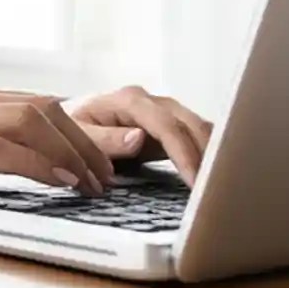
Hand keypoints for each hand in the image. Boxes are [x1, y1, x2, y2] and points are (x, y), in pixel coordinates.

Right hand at [0, 83, 116, 195]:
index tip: (100, 156)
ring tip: (91, 183)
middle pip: (44, 108)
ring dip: (70, 153)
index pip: (35, 103)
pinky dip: (35, 164)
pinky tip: (56, 181)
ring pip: (29, 122)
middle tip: (106, 175)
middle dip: (85, 141)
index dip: (78, 128)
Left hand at [68, 86, 212, 184]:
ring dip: (213, 153)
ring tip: (222, 184)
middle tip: (217, 187)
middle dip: (208, 153)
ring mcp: (161, 112)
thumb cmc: (69, 128)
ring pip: (198, 128)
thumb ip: (103, 139)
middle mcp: (150, 102)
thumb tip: (138, 138)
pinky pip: (194, 137)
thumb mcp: (76, 134)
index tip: (195, 180)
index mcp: (128, 100)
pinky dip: (208, 153)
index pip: (166, 125)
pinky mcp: (167, 126)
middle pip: (190, 123)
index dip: (184, 152)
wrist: (66, 121)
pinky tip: (216, 173)